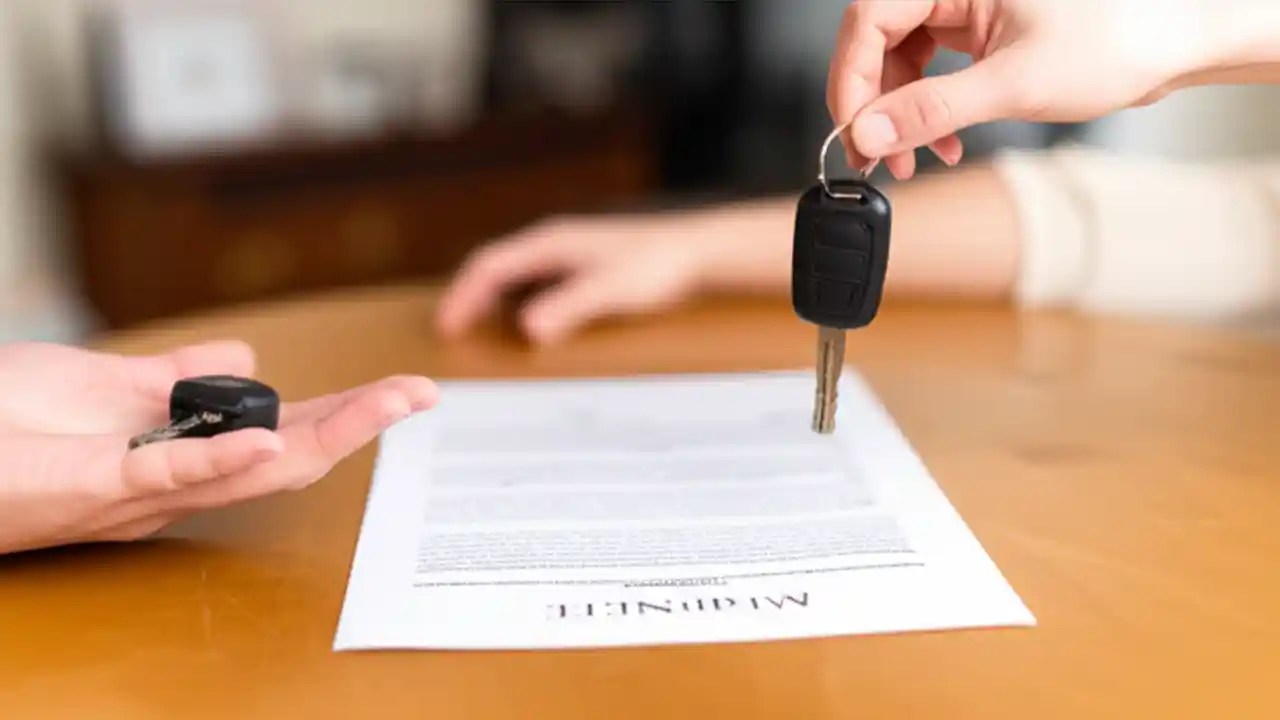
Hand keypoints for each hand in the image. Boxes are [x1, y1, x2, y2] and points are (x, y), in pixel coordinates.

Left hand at [0, 340, 436, 554]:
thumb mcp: (98, 384)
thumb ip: (171, 377)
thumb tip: (243, 355)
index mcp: (182, 451)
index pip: (282, 430)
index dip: (346, 412)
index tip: (401, 388)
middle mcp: (176, 481)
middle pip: (289, 455)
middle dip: (361, 424)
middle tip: (421, 393)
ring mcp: (141, 489)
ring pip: (252, 470)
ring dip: (326, 436)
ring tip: (386, 404)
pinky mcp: (96, 487)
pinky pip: (169, 477)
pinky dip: (222, 459)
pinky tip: (267, 439)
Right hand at [436, 215, 709, 343]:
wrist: (697, 251)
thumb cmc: (657, 265)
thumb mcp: (610, 290)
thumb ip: (569, 307)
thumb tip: (530, 329)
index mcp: (550, 243)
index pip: (489, 265)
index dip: (463, 295)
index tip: (448, 325)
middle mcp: (553, 243)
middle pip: (495, 267)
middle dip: (469, 297)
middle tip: (451, 329)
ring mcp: (567, 252)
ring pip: (513, 273)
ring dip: (490, 298)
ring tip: (476, 327)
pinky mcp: (582, 265)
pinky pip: (534, 280)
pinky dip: (516, 299)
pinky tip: (524, 320)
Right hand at [828, 0, 1215, 178]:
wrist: (1175, 46)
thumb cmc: (1119, 39)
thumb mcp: (1015, 83)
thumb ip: (933, 110)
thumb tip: (870, 132)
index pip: (869, 18)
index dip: (852, 77)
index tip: (854, 129)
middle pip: (878, 42)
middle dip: (875, 105)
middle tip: (875, 154)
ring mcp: (966, 10)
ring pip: (900, 62)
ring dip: (901, 117)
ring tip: (916, 159)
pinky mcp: (979, 35)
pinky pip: (930, 73)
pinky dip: (930, 114)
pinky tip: (945, 143)